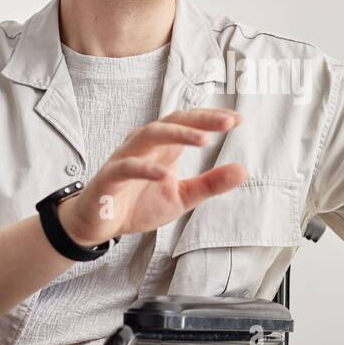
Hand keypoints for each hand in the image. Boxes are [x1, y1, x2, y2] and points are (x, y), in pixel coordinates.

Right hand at [57, 109, 245, 246]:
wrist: (100, 225)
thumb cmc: (139, 204)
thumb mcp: (181, 197)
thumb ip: (210, 184)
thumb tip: (243, 170)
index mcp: (163, 146)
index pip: (188, 123)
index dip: (211, 119)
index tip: (237, 120)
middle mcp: (144, 145)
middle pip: (172, 121)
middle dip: (200, 120)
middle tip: (227, 122)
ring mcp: (126, 158)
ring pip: (150, 135)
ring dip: (177, 135)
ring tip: (204, 140)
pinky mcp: (110, 177)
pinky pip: (127, 167)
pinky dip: (145, 168)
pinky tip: (163, 174)